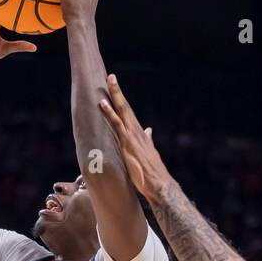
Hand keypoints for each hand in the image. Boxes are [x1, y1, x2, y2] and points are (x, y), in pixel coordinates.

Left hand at [97, 73, 174, 201]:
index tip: (116, 89)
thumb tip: (148, 130)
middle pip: (126, 107)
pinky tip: (103, 103)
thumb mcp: (148, 153)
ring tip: (109, 81)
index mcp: (140, 134)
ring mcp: (132, 136)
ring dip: (115, 95)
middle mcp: (136, 131)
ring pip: (122, 111)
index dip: (122, 101)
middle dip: (118, 91)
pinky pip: (117, 124)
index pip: (129, 113)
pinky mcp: (128, 143)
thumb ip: (147, 140)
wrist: (158, 184)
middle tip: (111, 76)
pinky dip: (110, 113)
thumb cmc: (151, 173)